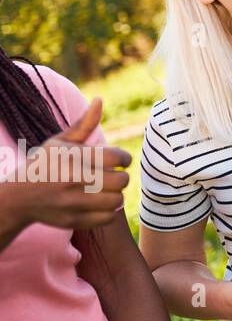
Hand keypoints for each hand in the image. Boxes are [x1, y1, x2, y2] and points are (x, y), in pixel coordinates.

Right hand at [13, 98, 130, 229]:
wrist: (17, 198)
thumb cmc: (43, 164)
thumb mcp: (59, 142)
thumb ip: (84, 124)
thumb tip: (100, 100)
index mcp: (74, 157)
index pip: (118, 158)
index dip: (124, 158)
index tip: (118, 160)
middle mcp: (73, 180)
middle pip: (121, 181)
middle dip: (121, 177)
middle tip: (113, 176)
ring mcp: (72, 202)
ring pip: (117, 201)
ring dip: (115, 195)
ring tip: (106, 190)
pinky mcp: (72, 220)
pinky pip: (107, 218)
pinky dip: (107, 211)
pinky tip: (98, 203)